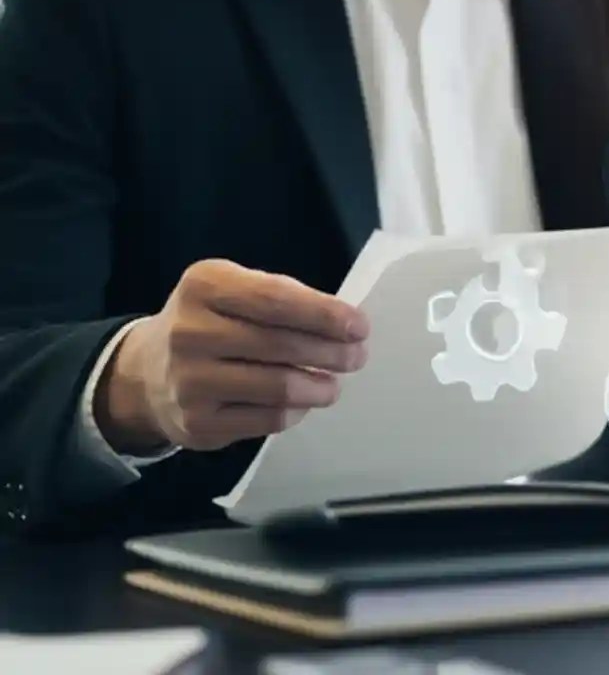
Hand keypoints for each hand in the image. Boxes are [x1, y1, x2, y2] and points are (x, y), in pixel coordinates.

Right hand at [97, 260, 370, 453]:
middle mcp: (190, 331)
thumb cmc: (211, 323)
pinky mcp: (198, 423)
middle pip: (282, 344)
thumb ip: (284, 298)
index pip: (277, 300)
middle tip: (357, 356)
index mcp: (204, 286)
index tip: (359, 326)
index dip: (325, 314)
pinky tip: (302, 401)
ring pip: (279, 387)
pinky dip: (296, 411)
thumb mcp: (235, 291)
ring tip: (333, 384)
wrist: (147, 373)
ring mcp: (190, 381)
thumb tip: (345, 323)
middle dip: (332, 352)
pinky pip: (268, 419)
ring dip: (321, 387)